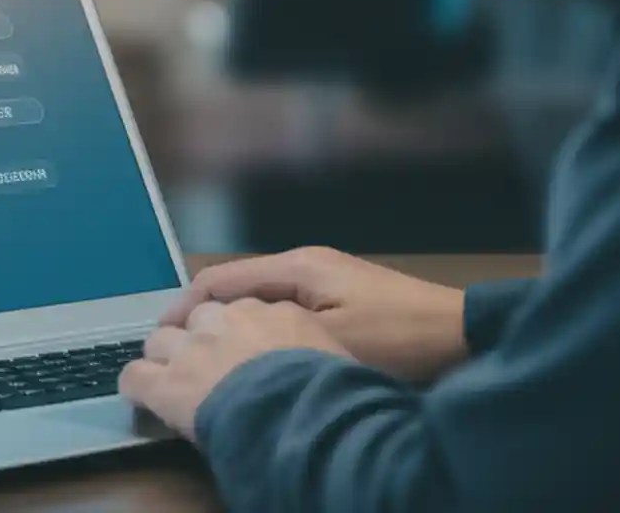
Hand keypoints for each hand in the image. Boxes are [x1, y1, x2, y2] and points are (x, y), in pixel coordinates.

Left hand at [119, 298, 349, 440]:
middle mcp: (227, 321)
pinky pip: (135, 376)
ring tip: (172, 380)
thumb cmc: (330, 390)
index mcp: (272, 311)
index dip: (237, 332)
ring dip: (166, 358)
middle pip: (198, 317)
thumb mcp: (332, 353)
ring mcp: (192, 350)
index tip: (241, 351)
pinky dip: (137, 386)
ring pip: (161, 340)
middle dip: (198, 337)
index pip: (242, 309)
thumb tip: (300, 355)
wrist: (300, 414)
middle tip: (206, 365)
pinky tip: (144, 398)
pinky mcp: (166, 383)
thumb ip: (307, 344)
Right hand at [161, 247, 468, 382]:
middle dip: (201, 314)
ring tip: (203, 353)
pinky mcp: (335, 299)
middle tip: (173, 348)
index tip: (160, 333)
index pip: (221, 278)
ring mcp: (321, 280)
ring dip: (228, 322)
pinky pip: (278, 309)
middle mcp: (305, 265)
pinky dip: (255, 327)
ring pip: (256, 298)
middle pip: (235, 285)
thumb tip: (224, 332)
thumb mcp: (329, 339)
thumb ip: (274, 332)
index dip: (185, 305)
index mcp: (298, 267)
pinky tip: (250, 353)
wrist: (459, 337)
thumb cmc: (398, 337)